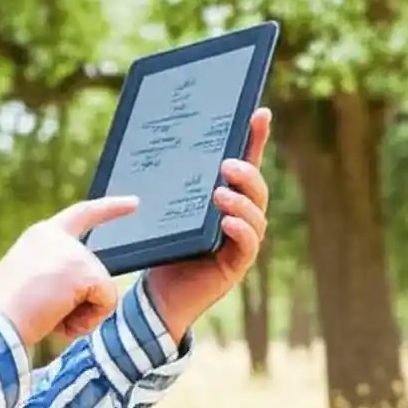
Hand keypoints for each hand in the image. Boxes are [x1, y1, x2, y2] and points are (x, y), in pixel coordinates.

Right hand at [0, 196, 137, 346]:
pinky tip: (60, 320)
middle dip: (84, 302)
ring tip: (49, 315)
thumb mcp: (30, 282)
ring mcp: (73, 252)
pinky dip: (89, 320)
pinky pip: (107, 301)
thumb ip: (58, 274)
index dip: (110, 208)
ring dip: (82, 313)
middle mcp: (58, 237)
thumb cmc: (7, 312)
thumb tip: (90, 290)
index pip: (83, 214)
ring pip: (102, 289)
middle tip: (47, 312)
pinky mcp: (84, 270)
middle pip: (96, 272)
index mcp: (42, 235)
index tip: (134, 203)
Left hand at [145, 107, 272, 343]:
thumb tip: (148, 140)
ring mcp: (241, 242)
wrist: (157, 295)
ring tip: (220, 193)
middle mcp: (239, 217)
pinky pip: (248, 246)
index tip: (259, 112)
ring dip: (242, 201)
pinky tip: (226, 223)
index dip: (256, 139)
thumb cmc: (161, 247)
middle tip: (226, 164)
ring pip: (256, 216)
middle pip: (257, 189)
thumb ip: (167, 184)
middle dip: (247, 173)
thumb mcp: (164, 209)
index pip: (246, 164)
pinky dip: (241, 231)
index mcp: (225, 199)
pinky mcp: (235, 266)